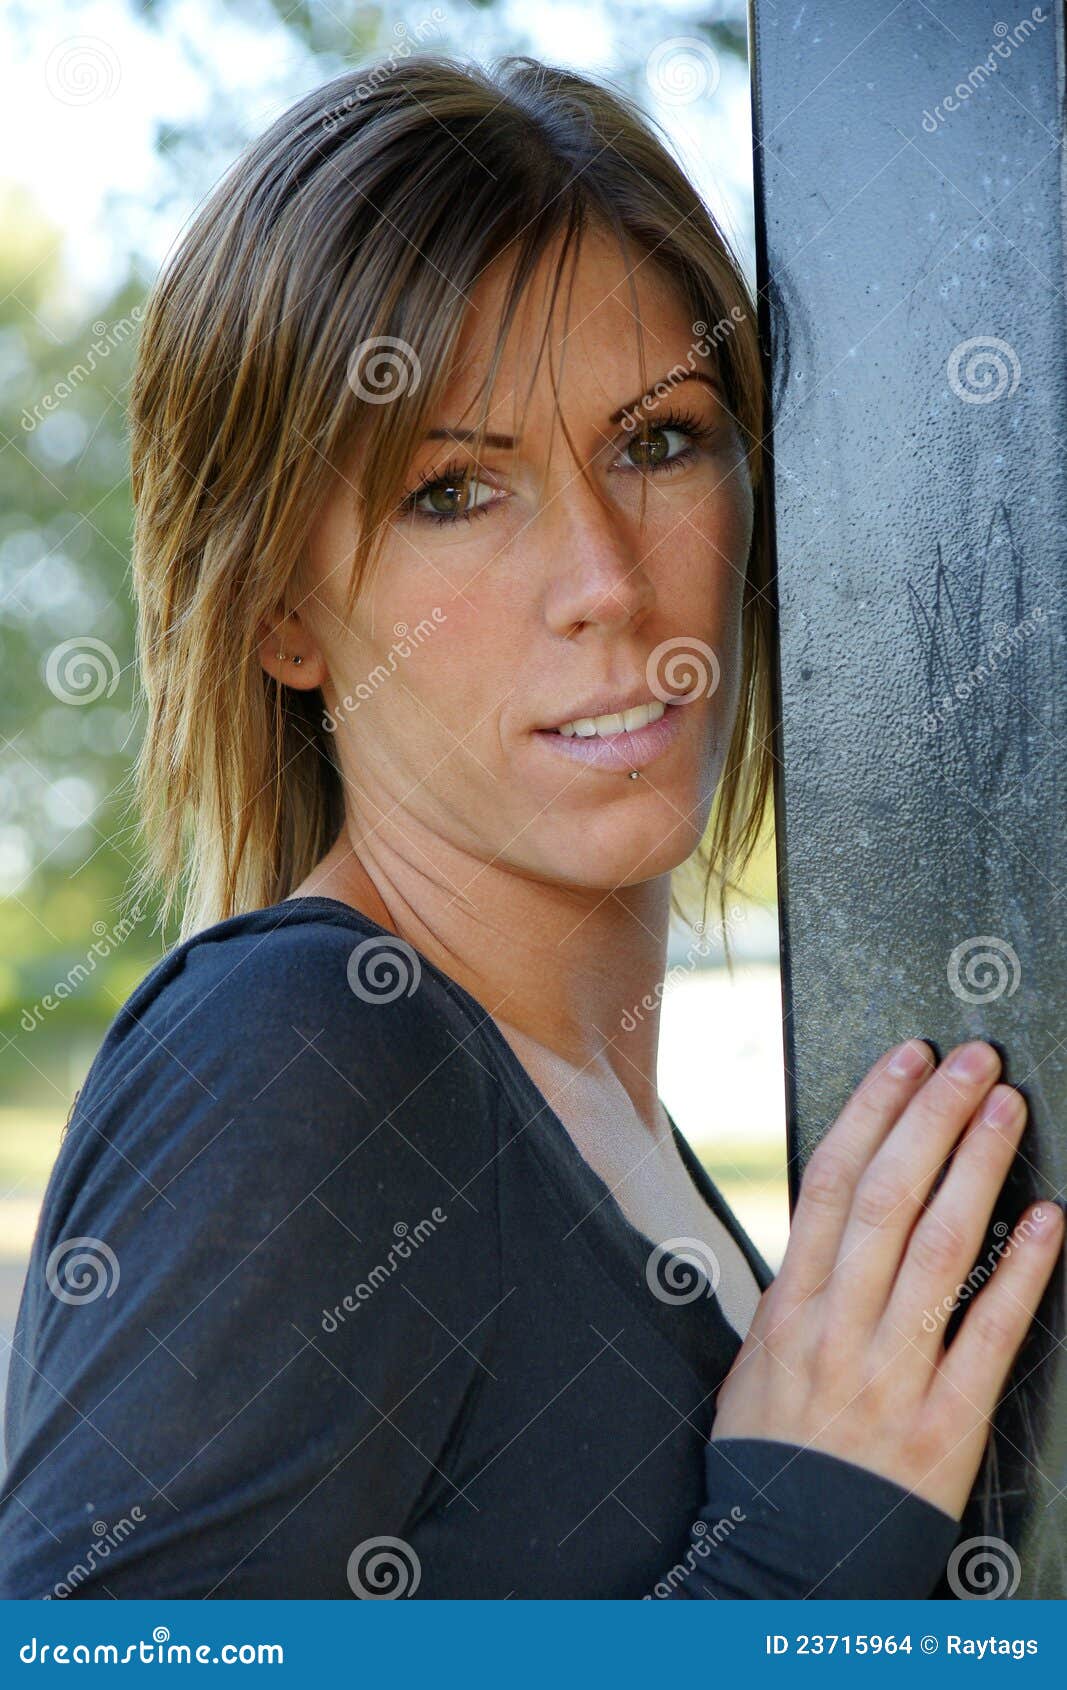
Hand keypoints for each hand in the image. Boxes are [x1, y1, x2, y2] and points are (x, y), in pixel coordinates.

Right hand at [710, 1038, 1063, 1517]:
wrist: (787, 1564)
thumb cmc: (774, 1454)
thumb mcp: (759, 1358)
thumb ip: (800, 1286)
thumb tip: (834, 1211)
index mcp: (791, 1304)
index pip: (834, 1181)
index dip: (873, 1110)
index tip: (907, 1059)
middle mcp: (839, 1327)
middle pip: (888, 1196)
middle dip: (934, 1116)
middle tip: (974, 1060)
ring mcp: (892, 1374)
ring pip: (939, 1249)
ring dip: (978, 1168)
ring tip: (1009, 1109)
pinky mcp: (946, 1423)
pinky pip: (989, 1336)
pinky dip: (1021, 1274)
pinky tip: (1047, 1221)